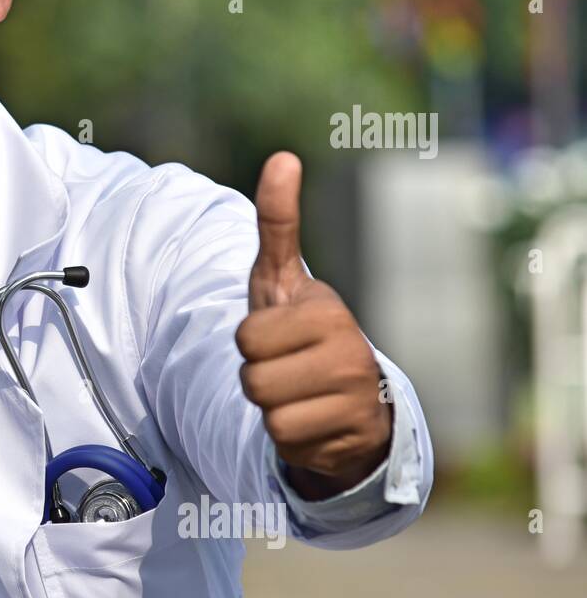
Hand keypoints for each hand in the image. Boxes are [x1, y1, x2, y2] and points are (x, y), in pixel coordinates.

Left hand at [235, 152, 391, 497]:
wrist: (351, 402)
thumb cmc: (305, 333)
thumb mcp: (284, 279)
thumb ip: (278, 223)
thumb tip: (281, 157)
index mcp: (327, 311)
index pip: (246, 337)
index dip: (251, 340)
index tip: (280, 335)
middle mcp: (349, 352)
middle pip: (251, 377)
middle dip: (258, 375)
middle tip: (287, 368)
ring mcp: (352, 398)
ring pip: (266, 411)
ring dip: (271, 407)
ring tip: (299, 394)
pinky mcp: (348, 438)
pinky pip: (284, 440)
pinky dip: (290, 436)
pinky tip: (312, 422)